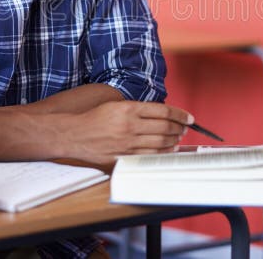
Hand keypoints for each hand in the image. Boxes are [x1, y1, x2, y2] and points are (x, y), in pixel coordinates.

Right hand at [63, 101, 192, 163]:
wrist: (74, 134)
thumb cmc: (95, 118)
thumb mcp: (116, 105)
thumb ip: (138, 109)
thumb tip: (162, 114)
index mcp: (128, 109)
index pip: (163, 111)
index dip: (180, 114)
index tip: (188, 117)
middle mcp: (129, 126)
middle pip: (164, 127)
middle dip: (179, 128)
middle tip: (185, 128)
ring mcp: (126, 143)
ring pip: (159, 142)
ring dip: (174, 140)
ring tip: (179, 138)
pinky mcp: (123, 156)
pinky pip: (149, 155)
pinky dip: (162, 152)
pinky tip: (168, 149)